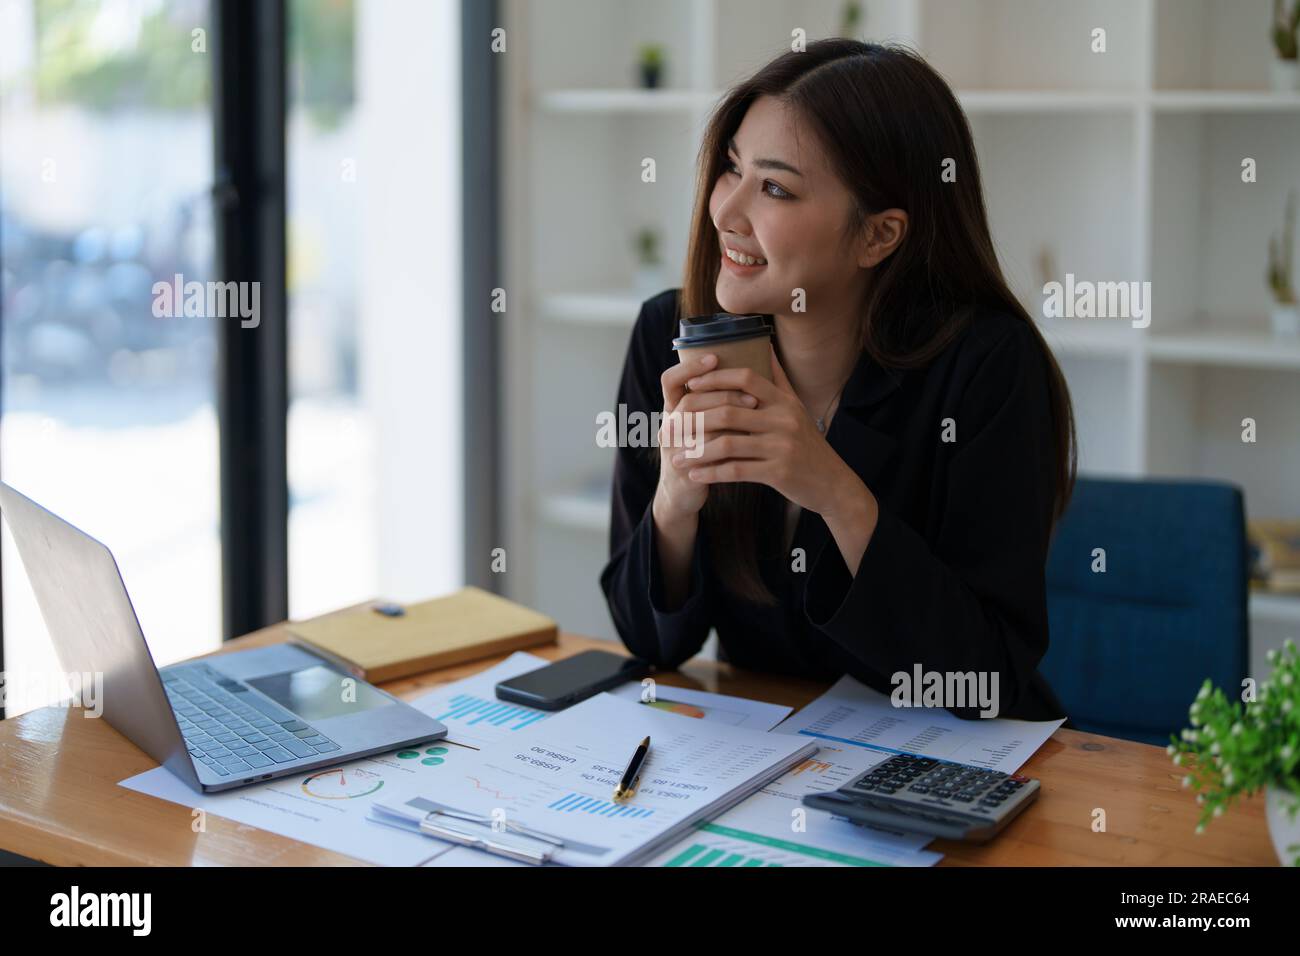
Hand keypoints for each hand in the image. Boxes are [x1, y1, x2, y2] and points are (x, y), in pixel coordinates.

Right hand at [652, 353, 758, 525]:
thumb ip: (718, 399)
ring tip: (753, 413)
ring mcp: (674, 448)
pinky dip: (728, 444)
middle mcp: (669, 425)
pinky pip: (704, 454)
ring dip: (726, 418)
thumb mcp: (704, 422)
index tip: (715, 357)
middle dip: (721, 395)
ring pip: (696, 427)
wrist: (683, 492)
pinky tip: (749, 439)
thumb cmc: (701, 449)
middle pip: (689, 401)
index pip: (671, 380)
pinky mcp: (684, 470)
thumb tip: (747, 368)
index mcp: (673, 409)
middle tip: (752, 397)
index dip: (689, 367)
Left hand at [669, 346, 868, 523]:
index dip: (714, 379)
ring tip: (675, 459)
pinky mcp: (779, 472)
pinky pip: (736, 471)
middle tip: (670, 429)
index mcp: (783, 401)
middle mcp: (783, 419)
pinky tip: (693, 475)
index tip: (690, 385)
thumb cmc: (808, 444)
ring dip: (696, 452)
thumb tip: (764, 344)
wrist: (832, 483)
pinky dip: (711, 473)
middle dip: (693, 421)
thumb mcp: (796, 407)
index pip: (744, 378)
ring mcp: (781, 446)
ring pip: (728, 444)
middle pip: (728, 411)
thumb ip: (777, 378)